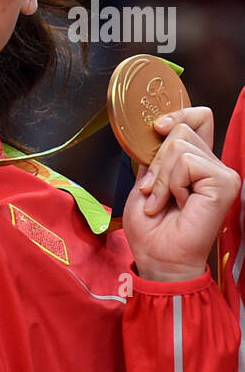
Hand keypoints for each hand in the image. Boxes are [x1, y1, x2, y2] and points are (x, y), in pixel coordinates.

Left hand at [122, 106, 240, 281]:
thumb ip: (155, 153)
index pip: (199, 118)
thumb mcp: (146, 179)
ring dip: (161, 175)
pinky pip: (186, 162)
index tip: (156, 128)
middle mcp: (214, 166)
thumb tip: (156, 128)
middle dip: (157, 158)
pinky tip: (178, 203)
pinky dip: (172, 182)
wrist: (158, 257)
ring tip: (162, 200)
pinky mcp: (224, 183)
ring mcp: (222, 174)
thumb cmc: (151, 228)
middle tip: (153, 190)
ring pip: (180, 143)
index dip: (178, 114)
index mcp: (198, 162)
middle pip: (182, 127)